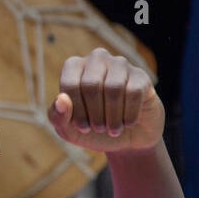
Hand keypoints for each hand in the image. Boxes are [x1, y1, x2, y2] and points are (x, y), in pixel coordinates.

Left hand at [48, 48, 163, 152]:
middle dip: (95, 114)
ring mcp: (120, 64)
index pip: (70, 84)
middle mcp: (97, 59)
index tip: (82, 127)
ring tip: (113, 129)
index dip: (76, 111)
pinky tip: (128, 123)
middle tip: (100, 129)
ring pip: (114, 88)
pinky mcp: (141, 76)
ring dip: (113, 117)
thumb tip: (61, 99)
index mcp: (74, 67)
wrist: (127, 138)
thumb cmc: (93, 129)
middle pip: (91, 85)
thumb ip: (57, 117)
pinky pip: (134, 92)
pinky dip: (130, 115)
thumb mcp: (69, 130)